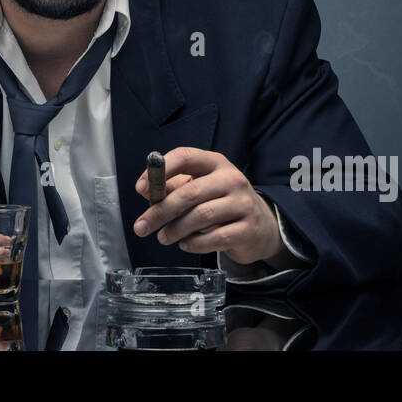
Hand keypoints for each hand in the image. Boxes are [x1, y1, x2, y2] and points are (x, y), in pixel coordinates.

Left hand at [132, 147, 281, 264]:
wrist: (261, 225)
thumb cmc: (221, 203)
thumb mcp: (200, 188)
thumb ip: (173, 188)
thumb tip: (145, 191)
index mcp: (215, 162)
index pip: (185, 156)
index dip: (160, 171)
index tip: (141, 188)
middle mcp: (231, 178)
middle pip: (189, 192)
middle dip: (160, 211)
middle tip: (142, 226)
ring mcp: (243, 203)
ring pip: (201, 216)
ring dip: (176, 230)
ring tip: (164, 238)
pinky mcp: (249, 228)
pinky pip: (216, 238)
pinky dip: (195, 244)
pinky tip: (185, 245)